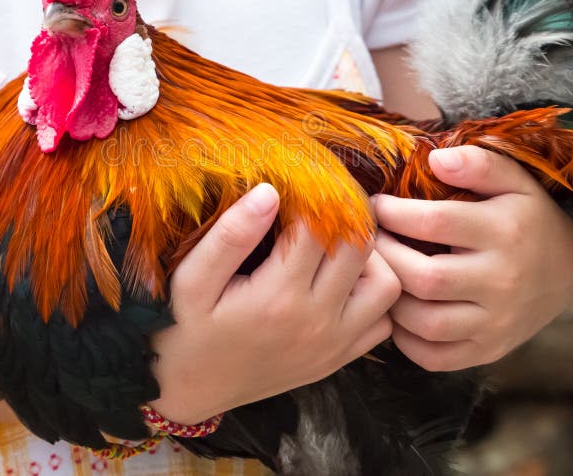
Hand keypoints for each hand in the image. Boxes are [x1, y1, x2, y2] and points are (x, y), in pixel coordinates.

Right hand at [149, 183, 399, 423]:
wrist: (191, 389)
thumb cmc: (186, 328)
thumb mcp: (192, 280)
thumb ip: (231, 236)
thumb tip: (270, 191)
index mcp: (279, 296)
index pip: (321, 227)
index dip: (315, 197)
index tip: (300, 184)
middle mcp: (317, 321)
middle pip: (361, 249)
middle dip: (348, 217)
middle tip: (324, 204)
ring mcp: (334, 343)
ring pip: (386, 284)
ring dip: (370, 257)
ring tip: (336, 242)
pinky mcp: (339, 359)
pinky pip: (383, 321)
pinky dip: (373, 296)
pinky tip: (342, 281)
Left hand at [374, 145, 572, 371]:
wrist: (566, 269)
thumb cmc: (527, 216)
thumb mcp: (514, 179)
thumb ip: (478, 163)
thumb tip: (435, 159)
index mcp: (505, 233)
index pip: (433, 223)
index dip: (392, 213)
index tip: (376, 205)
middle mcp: (502, 282)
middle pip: (424, 278)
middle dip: (385, 256)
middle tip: (370, 242)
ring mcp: (496, 322)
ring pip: (426, 322)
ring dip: (390, 299)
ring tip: (380, 274)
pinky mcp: (488, 350)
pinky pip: (435, 357)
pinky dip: (405, 340)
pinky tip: (397, 310)